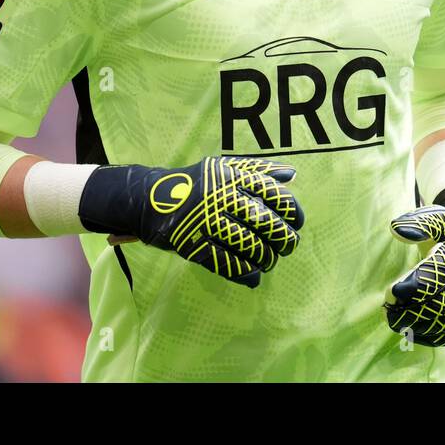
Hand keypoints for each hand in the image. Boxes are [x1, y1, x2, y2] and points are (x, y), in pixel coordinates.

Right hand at [81, 156, 304, 287]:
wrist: (147, 199)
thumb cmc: (193, 183)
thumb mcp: (223, 169)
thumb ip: (257, 170)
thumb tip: (293, 174)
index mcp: (230, 176)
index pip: (272, 193)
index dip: (291, 210)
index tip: (297, 221)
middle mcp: (219, 197)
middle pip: (264, 222)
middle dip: (283, 238)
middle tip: (289, 245)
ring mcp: (205, 221)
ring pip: (248, 245)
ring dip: (266, 258)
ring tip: (270, 261)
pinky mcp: (192, 244)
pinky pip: (226, 262)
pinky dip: (244, 272)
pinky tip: (254, 276)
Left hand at [383, 196, 444, 345]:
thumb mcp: (437, 218)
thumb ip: (418, 222)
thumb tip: (396, 230)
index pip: (437, 276)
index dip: (412, 287)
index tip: (390, 291)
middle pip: (440, 303)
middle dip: (411, 309)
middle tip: (387, 309)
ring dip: (418, 324)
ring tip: (393, 320)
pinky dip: (431, 335)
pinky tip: (410, 330)